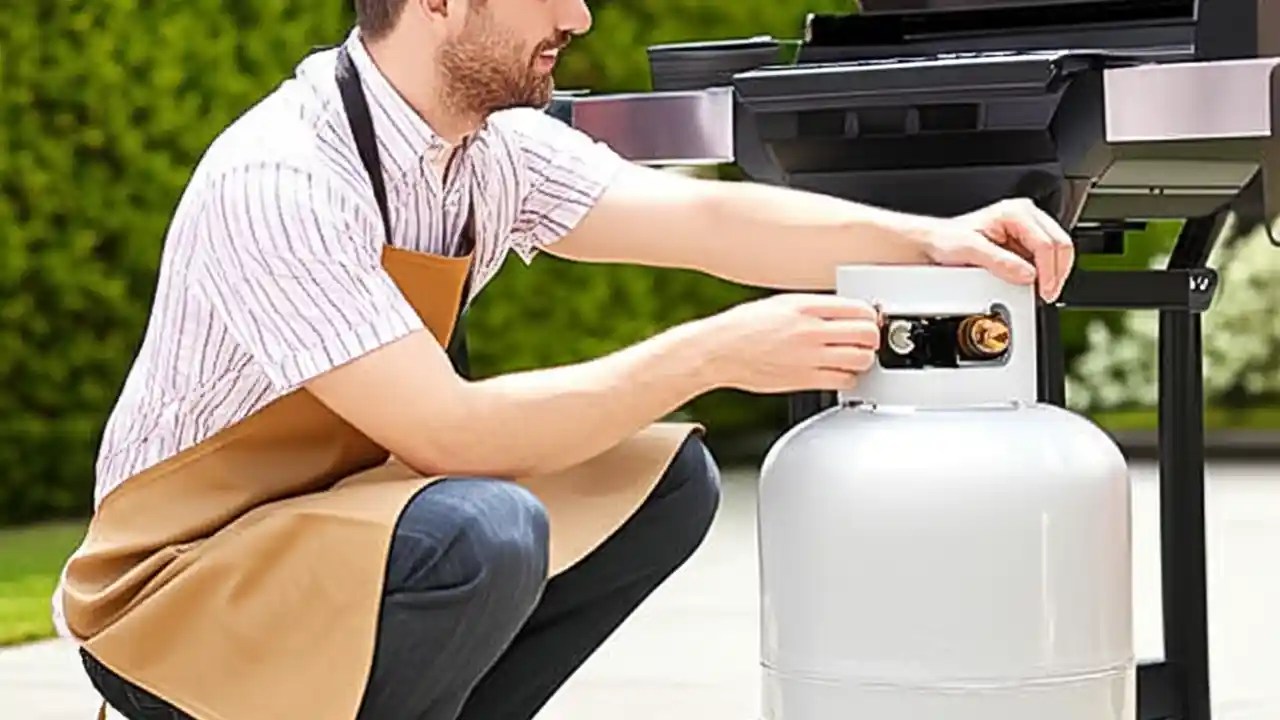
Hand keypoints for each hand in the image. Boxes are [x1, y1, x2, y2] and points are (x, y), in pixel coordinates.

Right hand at [702, 293, 880, 392]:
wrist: (718, 350)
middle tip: (867, 339)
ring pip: (861, 359)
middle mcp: (810, 330)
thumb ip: (815, 307)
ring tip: (854, 355)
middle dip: (872, 337)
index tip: (870, 319)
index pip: (859, 309)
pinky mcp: (804, 380)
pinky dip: (848, 377)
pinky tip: (839, 371)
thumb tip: (844, 312)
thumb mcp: (781, 303)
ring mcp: (809, 356)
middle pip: (867, 334)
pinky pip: (843, 381)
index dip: (871, 315)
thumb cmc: (744, 326)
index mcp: (806, 305)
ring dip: (863, 358)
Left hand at [920, 198, 1075, 301]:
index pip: (1047, 243)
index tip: (1043, 291)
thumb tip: (1026, 274)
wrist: (936, 244)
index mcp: (1016, 213)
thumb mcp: (969, 250)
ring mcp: (1029, 230)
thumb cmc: (948, 241)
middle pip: (1061, 245)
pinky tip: (1034, 284)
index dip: (1049, 271)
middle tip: (1045, 294)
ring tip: (1039, 291)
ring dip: (1053, 274)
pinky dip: (1045, 274)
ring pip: (1059, 252)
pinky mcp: (1027, 244)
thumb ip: (999, 262)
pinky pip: (1048, 260)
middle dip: (1056, 273)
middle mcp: (1026, 217)